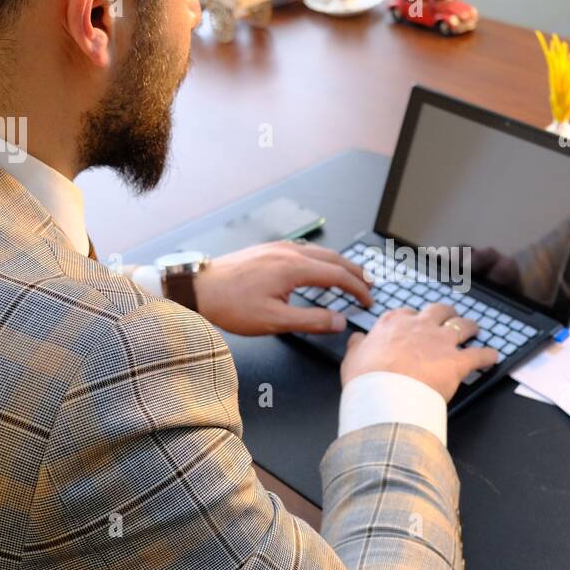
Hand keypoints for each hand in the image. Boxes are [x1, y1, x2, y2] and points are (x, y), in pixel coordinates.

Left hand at [188, 241, 373, 335]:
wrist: (199, 288)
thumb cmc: (231, 305)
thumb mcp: (274, 321)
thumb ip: (311, 320)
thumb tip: (339, 321)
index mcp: (294, 268)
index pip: (338, 276)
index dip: (358, 289)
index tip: (367, 301)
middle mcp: (290, 252)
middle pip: (335, 259)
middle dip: (356, 273)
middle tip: (370, 286)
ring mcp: (279, 248)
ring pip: (321, 252)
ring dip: (340, 265)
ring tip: (351, 277)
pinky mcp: (269, 249)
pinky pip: (305, 250)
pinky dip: (322, 260)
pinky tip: (320, 269)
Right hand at [341, 304, 498, 401]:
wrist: (384, 394)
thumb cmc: (367, 379)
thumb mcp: (352, 358)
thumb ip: (357, 345)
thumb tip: (357, 339)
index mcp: (394, 324)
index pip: (407, 313)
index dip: (414, 319)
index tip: (415, 324)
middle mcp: (420, 327)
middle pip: (439, 311)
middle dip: (447, 313)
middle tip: (450, 317)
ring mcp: (441, 342)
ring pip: (463, 325)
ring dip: (471, 327)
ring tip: (475, 329)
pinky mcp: (457, 361)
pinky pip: (479, 355)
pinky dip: (487, 356)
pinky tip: (492, 357)